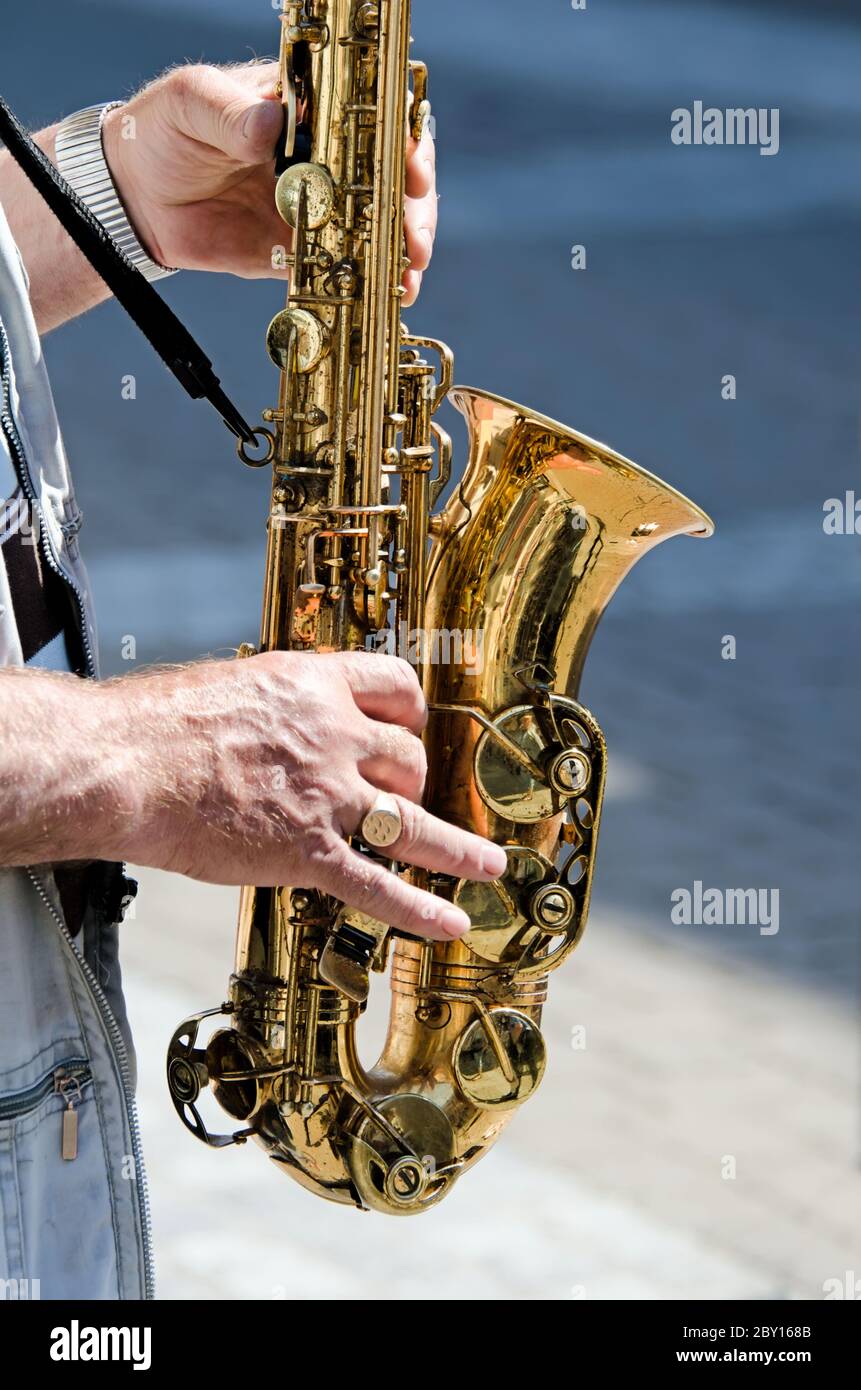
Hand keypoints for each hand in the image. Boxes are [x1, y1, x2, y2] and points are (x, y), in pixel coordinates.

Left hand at [101, 62, 436, 302]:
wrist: (134, 193)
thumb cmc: (165, 129)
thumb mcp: (194, 103)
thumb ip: (231, 113)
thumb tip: (269, 125)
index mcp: (309, 110)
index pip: (374, 121)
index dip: (403, 145)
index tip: (412, 172)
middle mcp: (323, 159)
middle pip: (389, 180)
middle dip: (412, 211)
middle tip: (414, 239)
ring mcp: (315, 208)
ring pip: (374, 228)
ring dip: (399, 252)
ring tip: (407, 276)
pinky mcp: (297, 253)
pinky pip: (339, 269)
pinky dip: (365, 284)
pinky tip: (384, 297)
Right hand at [105, 652, 503, 940]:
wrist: (125, 765)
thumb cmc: (156, 724)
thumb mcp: (232, 686)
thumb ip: (275, 703)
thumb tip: (280, 717)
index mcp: (314, 685)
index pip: (395, 686)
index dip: (410, 712)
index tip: (410, 728)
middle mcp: (334, 736)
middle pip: (409, 758)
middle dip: (411, 781)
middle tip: (397, 799)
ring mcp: (328, 797)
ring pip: (414, 820)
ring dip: (456, 847)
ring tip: (487, 862)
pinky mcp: (308, 853)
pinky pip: (380, 885)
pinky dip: (420, 908)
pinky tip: (452, 921)